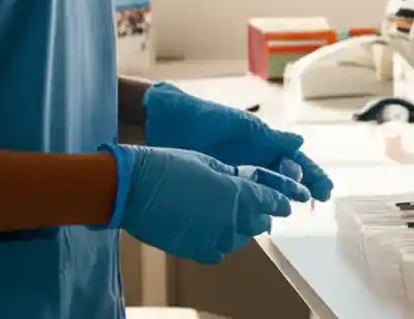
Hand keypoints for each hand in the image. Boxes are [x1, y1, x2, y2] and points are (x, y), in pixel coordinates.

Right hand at [101, 144, 309, 263]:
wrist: (132, 187)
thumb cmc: (169, 165)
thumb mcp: (209, 162)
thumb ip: (234, 175)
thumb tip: (245, 182)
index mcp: (239, 194)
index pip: (273, 203)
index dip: (279, 200)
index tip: (281, 200)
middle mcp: (232, 221)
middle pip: (260, 223)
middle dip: (258, 212)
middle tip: (250, 202)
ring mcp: (214, 239)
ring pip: (241, 239)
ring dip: (239, 227)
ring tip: (225, 213)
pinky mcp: (196, 251)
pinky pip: (219, 250)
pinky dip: (219, 240)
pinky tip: (208, 227)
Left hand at [143, 83, 333, 201]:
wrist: (167, 122)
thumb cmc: (207, 117)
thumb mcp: (241, 126)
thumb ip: (269, 137)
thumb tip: (300, 142)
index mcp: (263, 143)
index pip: (294, 161)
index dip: (311, 175)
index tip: (323, 191)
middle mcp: (255, 159)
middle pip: (285, 179)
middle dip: (301, 189)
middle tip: (314, 202)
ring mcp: (239, 173)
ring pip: (266, 191)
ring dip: (278, 201)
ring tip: (287, 212)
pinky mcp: (221, 184)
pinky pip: (244, 198)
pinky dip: (253, 208)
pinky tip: (260, 219)